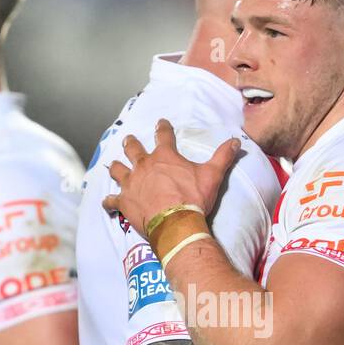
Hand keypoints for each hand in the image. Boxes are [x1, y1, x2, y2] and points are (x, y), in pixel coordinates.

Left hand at [102, 118, 241, 238]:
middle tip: (128, 139)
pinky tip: (107, 203)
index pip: (163, 135)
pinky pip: (111, 201)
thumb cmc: (193, 198)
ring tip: (114, 166)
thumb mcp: (213, 175)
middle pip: (133, 149)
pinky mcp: (124, 202)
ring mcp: (131, 183)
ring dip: (116, 168)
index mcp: (165, 156)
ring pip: (118, 170)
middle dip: (131, 143)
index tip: (160, 122)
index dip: (162, 127)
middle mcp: (144, 165)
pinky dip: (109, 202)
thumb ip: (223, 157)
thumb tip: (236, 141)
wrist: (176, 222)